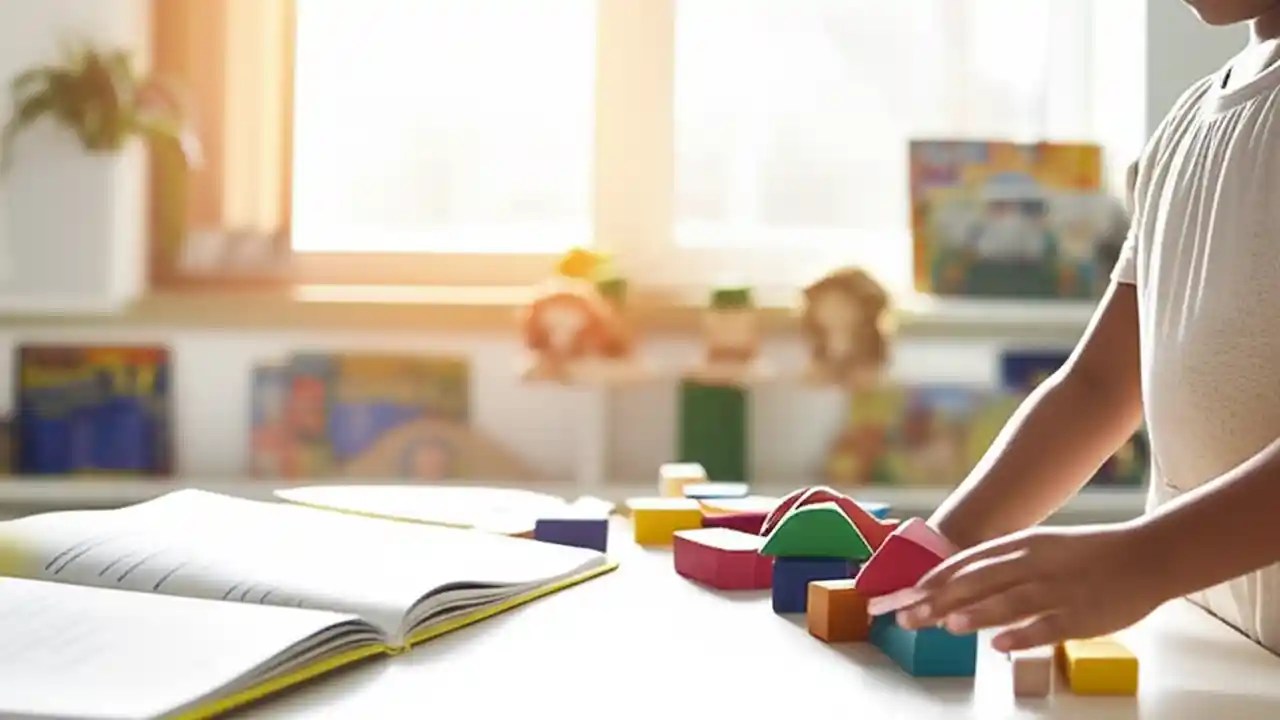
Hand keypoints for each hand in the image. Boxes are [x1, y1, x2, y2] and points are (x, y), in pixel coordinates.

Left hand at [892, 523, 1168, 651]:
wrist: (1147, 556)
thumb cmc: (1089, 554)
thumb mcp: (1042, 546)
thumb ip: (1005, 563)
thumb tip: (963, 584)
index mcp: (1025, 544)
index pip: (971, 559)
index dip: (938, 576)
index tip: (909, 592)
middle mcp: (1036, 563)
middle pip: (980, 581)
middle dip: (940, 599)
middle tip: (909, 616)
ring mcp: (1059, 589)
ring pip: (1011, 601)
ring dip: (976, 612)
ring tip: (946, 624)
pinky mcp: (1082, 614)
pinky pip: (1048, 626)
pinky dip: (1022, 636)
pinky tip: (999, 646)